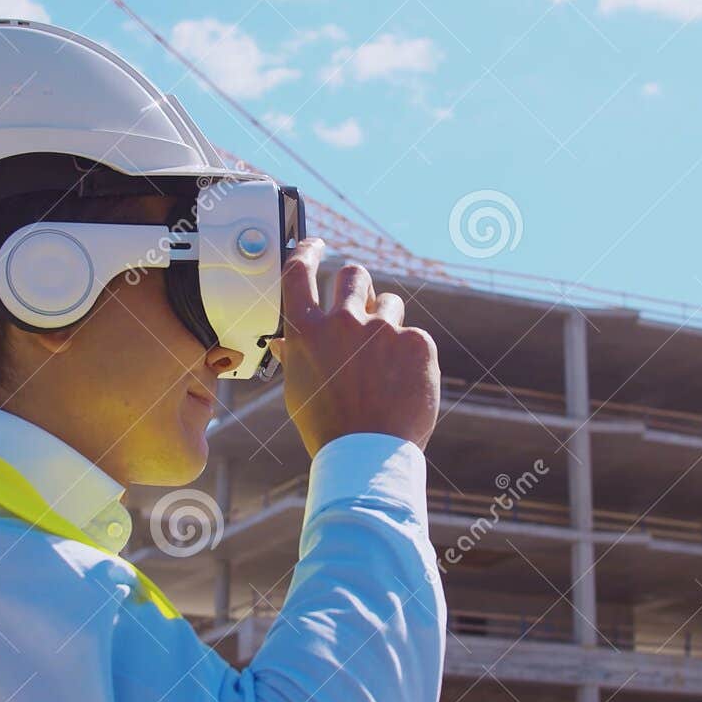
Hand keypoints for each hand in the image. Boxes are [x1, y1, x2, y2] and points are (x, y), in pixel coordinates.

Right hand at [270, 239, 439, 456]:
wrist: (368, 455)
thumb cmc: (329, 428)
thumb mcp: (299, 391)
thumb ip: (295, 357)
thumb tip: (284, 341)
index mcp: (306, 332)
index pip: (299, 272)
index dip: (306, 252)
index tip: (316, 245)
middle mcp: (342, 322)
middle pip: (353, 274)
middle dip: (358, 286)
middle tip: (362, 307)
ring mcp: (382, 330)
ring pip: (390, 304)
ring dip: (387, 324)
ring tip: (384, 366)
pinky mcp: (417, 343)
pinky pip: (414, 336)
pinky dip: (410, 356)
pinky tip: (402, 384)